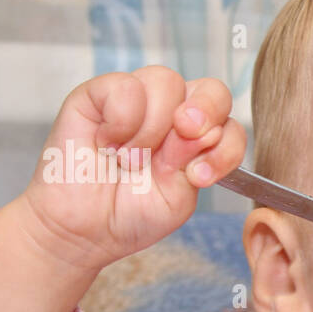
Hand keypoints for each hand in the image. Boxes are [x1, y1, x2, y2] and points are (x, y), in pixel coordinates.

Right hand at [20, 66, 245, 272]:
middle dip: (205, 112)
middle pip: (210, 89)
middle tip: (184, 136)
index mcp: (197, 138)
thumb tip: (202, 130)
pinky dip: (121, 120)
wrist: (83, 229)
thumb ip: (198, 163)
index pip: (229, 123)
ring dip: (153, 128)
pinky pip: (125, 86)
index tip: (200, 176)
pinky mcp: (98, 93)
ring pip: (167, 82)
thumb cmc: (130, 214)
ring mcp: (137, 100)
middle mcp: (171, 112)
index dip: (226, 145)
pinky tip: (107, 144)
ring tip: (130, 160)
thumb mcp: (179, 197)